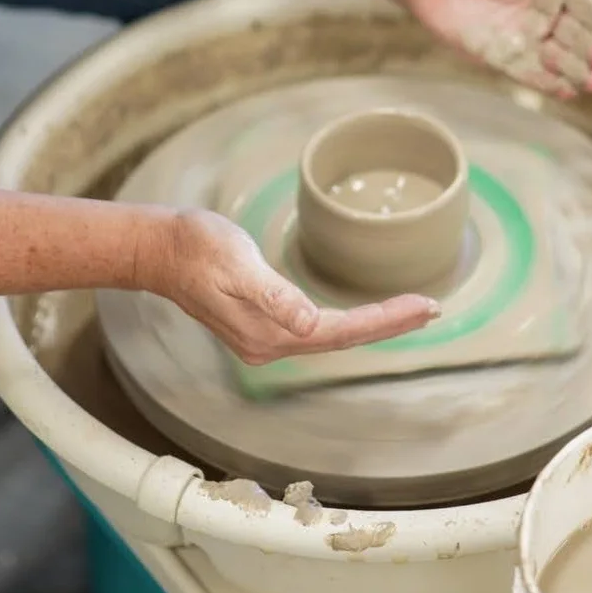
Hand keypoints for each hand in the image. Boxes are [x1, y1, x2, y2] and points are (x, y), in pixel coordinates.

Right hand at [137, 208, 438, 363]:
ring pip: (330, 337)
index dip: (386, 320)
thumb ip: (274, 295)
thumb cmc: (196, 247)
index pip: (341, 331)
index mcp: (268, 332)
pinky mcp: (258, 326)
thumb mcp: (237, 263)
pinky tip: (358, 316)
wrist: (159, 249)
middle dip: (388, 324)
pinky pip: (314, 331)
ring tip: (409, 311)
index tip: (426, 306)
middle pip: (342, 339)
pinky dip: (345, 323)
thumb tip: (308, 324)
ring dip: (371, 325)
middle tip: (431, 309)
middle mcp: (268, 345)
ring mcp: (262, 339)